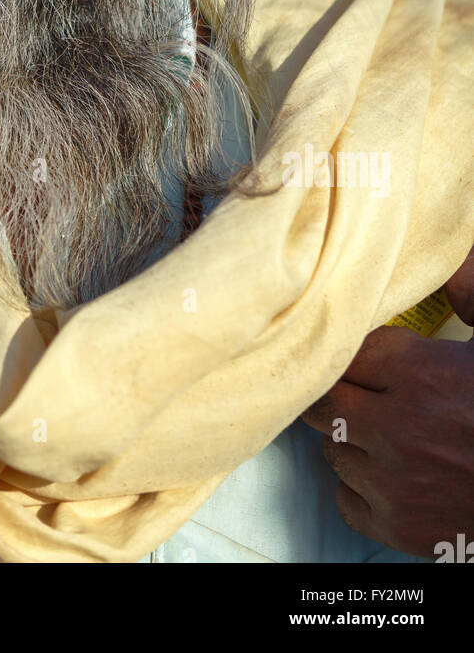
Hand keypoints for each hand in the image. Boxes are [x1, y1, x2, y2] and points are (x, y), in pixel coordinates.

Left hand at [300, 248, 473, 557]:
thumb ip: (472, 290)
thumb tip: (447, 255)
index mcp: (421, 375)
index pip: (347, 349)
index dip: (355, 348)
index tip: (365, 352)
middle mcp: (396, 428)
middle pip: (323, 399)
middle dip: (338, 391)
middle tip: (361, 390)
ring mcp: (393, 482)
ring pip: (332, 448)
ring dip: (350, 439)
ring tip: (383, 432)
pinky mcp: (397, 528)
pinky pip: (346, 499)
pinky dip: (360, 488)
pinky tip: (388, 474)